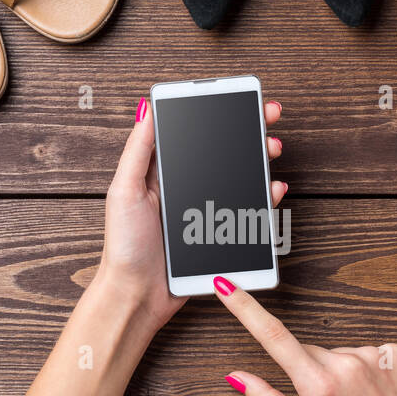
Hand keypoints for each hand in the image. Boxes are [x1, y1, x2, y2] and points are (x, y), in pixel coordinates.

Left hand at [99, 96, 288, 332]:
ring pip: (239, 178)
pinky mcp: (218, 234)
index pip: (194, 134)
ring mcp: (203, 210)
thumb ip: (138, 150)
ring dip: (259, 161)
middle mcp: (184, 187)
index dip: (216, 114)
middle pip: (222, 152)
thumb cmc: (124, 247)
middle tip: (268, 117)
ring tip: (272, 149)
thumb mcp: (124, 191)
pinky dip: (264, 198)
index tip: (237, 100)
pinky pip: (246, 210)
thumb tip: (146, 108)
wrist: (137, 295)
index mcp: (161, 172)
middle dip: (248, 132)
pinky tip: (273, 188)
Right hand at [214, 279, 396, 395]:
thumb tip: (237, 377)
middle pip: (308, 351)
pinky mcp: (395, 353)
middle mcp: (346, 364)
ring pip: (337, 353)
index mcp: (319, 386)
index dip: (243, 307)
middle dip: (309, 372)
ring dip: (339, 372)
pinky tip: (375, 395)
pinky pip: (366, 353)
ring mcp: (373, 356)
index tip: (225, 285)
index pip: (272, 336)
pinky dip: (365, 370)